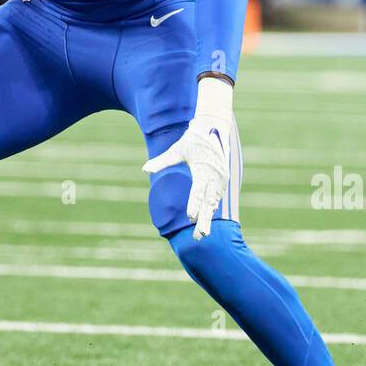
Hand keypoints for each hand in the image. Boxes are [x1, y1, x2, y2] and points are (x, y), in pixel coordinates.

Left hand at [143, 117, 229, 239]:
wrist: (213, 128)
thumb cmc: (193, 139)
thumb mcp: (177, 148)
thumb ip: (162, 161)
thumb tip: (144, 169)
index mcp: (204, 169)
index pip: (198, 191)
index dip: (194, 204)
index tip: (190, 218)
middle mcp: (215, 177)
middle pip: (209, 202)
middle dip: (204, 220)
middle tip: (201, 236)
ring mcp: (220, 180)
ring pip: (213, 203)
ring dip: (207, 218)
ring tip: (201, 235)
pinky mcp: (221, 181)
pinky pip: (216, 198)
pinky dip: (210, 209)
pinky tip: (205, 220)